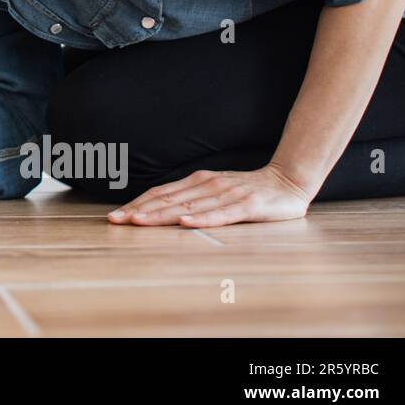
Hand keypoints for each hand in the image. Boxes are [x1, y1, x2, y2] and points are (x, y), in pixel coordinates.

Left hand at [107, 163, 313, 227]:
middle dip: (139, 211)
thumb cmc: (248, 190)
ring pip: (188, 207)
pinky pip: (221, 215)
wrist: (289, 181)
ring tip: (138, 222)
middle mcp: (208, 185)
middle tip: (115, 220)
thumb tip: (160, 209)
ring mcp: (227, 194)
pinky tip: (184, 224)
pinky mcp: (247, 206)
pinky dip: (201, 219)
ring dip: (160, 215)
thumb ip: (192, 198)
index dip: (137, 204)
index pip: (161, 193)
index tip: (116, 215)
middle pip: (168, 200)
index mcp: (197, 181)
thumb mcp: (215, 191)